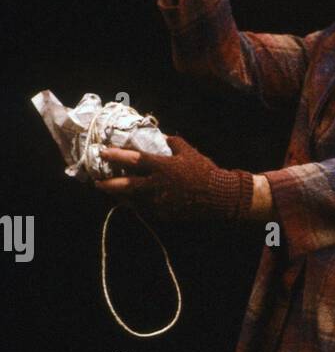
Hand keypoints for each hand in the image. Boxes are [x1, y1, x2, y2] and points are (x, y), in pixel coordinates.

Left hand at [95, 135, 254, 224]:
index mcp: (162, 167)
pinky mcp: (164, 214)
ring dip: (121, 196)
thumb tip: (163, 137)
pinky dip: (137, 204)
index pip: (133, 160)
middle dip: (109, 184)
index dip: (116, 155)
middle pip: (126, 186)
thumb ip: (173, 143)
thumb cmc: (204, 171)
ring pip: (133, 200)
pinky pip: (145, 209)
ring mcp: (159, 202)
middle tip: (97, 182)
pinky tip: (133, 201)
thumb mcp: (189, 152)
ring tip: (113, 191)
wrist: (219, 196)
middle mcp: (157, 185)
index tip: (102, 152)